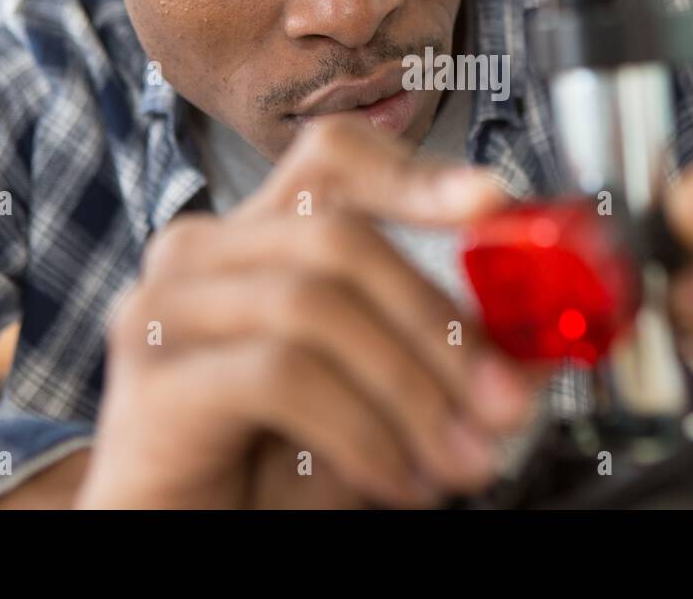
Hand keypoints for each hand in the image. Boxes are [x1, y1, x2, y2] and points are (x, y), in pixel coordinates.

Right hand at [76, 115, 534, 508]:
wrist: (188, 533)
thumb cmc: (272, 466)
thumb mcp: (380, 401)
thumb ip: (446, 359)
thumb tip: (540, 341)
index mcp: (259, 237)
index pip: (332, 159)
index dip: (414, 173)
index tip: (493, 202)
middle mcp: (201, 252)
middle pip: (340, 235)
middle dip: (442, 323)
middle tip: (507, 403)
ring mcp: (165, 306)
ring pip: (314, 303)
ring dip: (411, 391)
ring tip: (457, 462)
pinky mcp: (152, 375)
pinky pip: (279, 374)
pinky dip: (359, 431)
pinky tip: (392, 478)